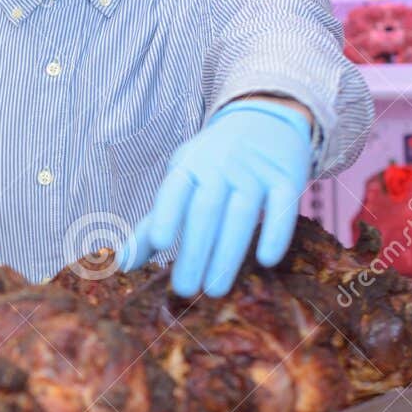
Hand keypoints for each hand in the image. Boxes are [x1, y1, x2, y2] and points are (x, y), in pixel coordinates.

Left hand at [118, 99, 312, 298]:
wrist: (264, 120)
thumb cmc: (211, 162)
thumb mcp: (181, 180)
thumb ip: (154, 221)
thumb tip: (124, 263)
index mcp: (188, 166)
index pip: (174, 190)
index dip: (166, 214)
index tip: (159, 244)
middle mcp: (219, 165)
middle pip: (206, 210)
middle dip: (194, 251)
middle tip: (184, 290)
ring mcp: (255, 171)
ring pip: (242, 213)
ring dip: (227, 253)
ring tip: (215, 290)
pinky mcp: (287, 178)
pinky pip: (283, 207)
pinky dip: (275, 233)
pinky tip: (266, 261)